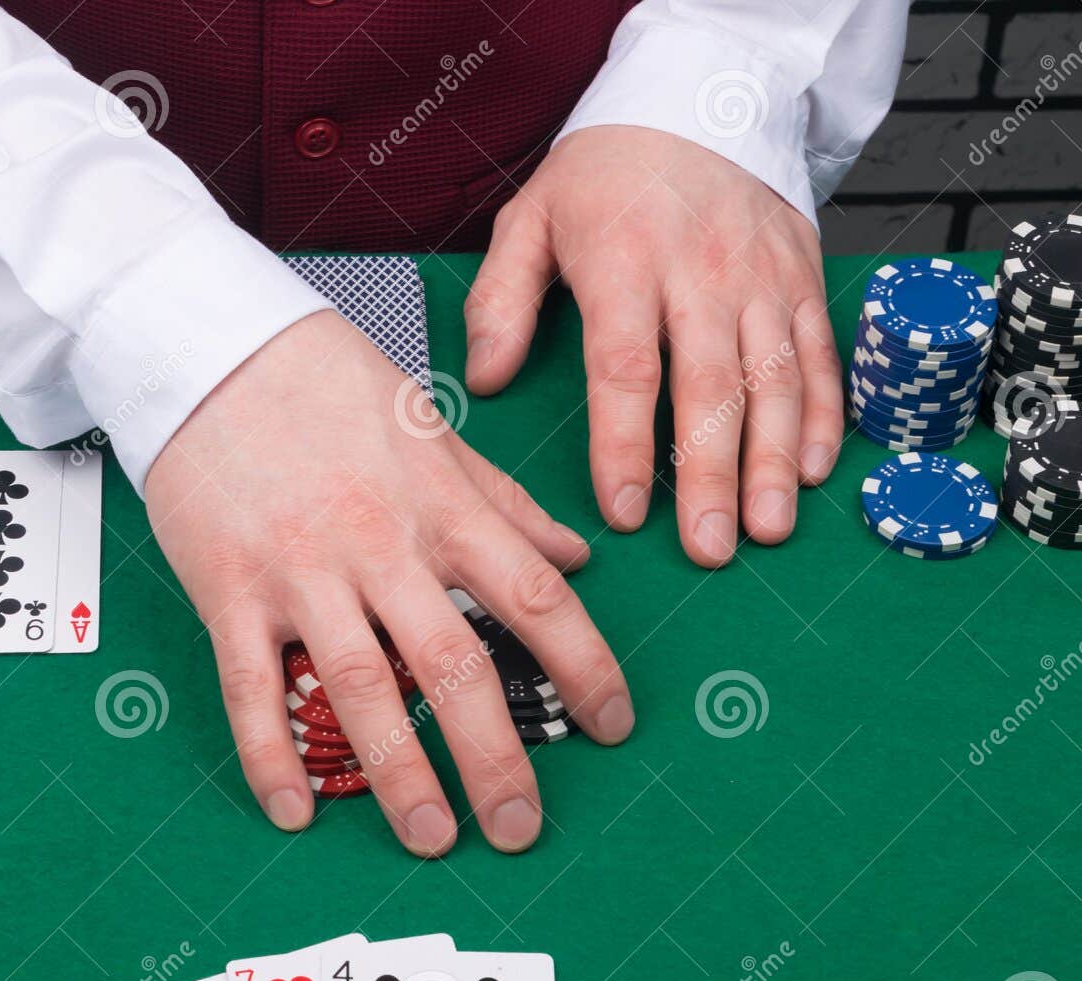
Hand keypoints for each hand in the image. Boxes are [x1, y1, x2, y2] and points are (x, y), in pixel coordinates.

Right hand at [145, 310, 634, 856]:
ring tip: (431, 838)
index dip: (584, 666)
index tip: (616, 726)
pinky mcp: (229, 591)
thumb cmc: (326, 386)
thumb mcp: (431, 431)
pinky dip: (271, 755)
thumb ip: (503, 502)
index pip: (532, 596)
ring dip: (399, 772)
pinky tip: (295, 813)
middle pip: (453, 664)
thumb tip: (576, 556)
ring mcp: (300, 572)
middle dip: (496, 756)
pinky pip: (252, 688)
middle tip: (521, 829)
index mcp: (440, 506)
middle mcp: (379, 545)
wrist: (209, 349)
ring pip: (358, 688)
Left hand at [463, 125, 844, 567]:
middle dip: (712, 476)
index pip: (627, 369)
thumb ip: (500, 302)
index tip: (622, 510)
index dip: (626, 445)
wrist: (694, 101)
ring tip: (766, 532)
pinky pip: (821, 355)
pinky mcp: (803, 279)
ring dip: (775, 462)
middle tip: (708, 548)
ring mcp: (762, 278)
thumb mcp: (529, 219)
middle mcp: (702, 274)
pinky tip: (815, 474)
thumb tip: (485, 380)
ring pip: (778, 381)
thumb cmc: (601, 176)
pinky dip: (826, 417)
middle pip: (711, 388)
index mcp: (626, 263)